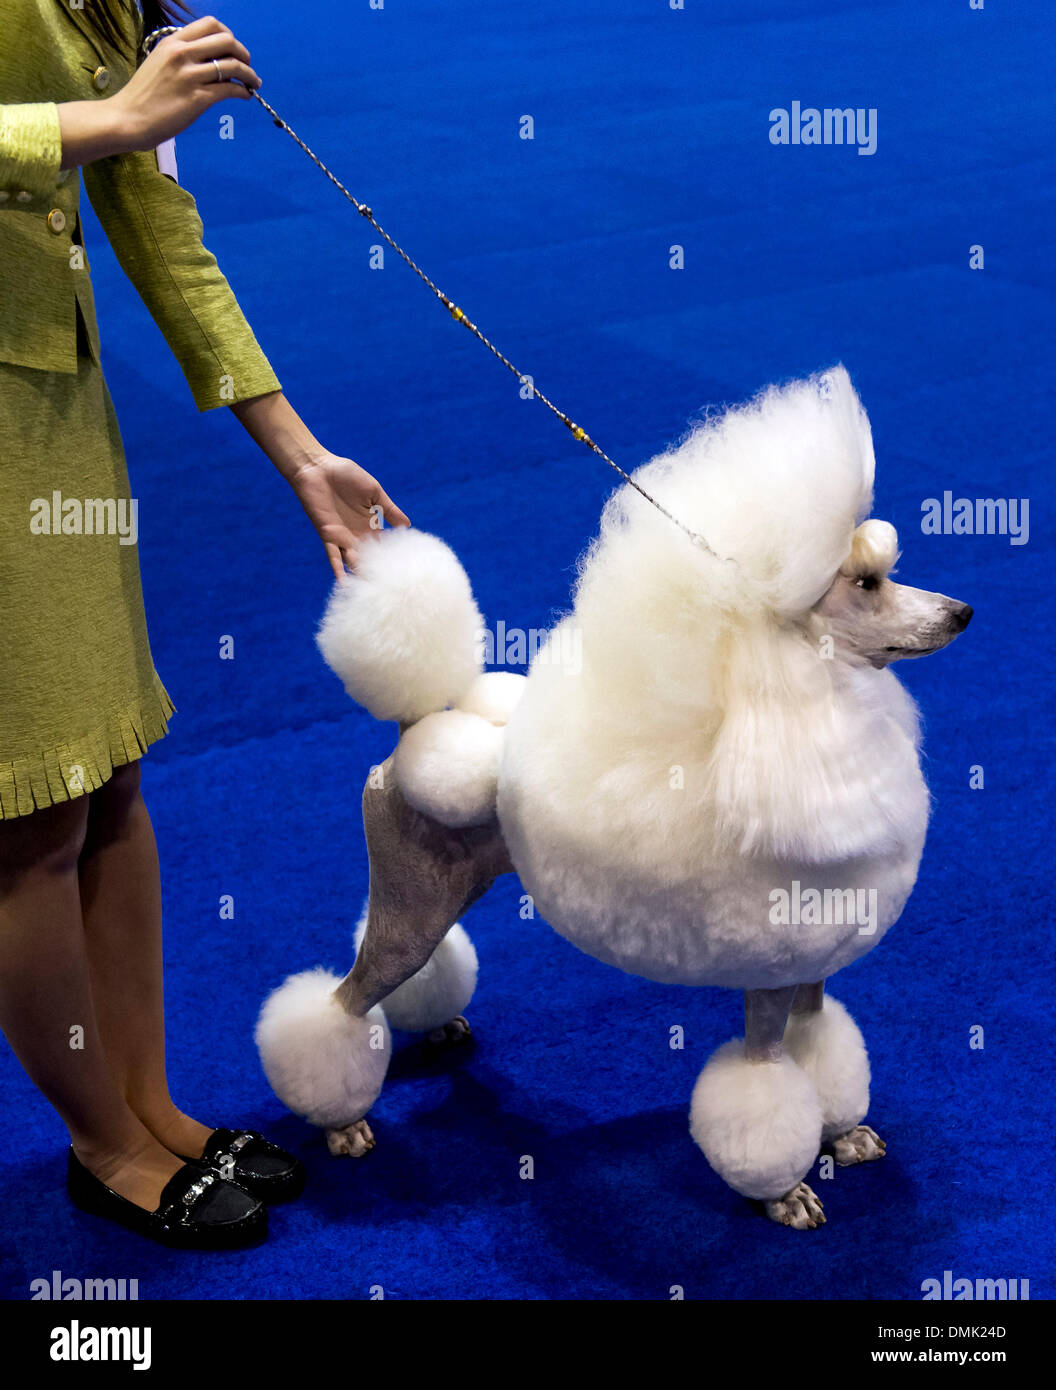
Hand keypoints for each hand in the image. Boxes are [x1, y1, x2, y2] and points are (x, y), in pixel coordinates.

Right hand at [111, 15, 261, 151]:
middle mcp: (182, 54)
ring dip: (249, 74)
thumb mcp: (159, 63)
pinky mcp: (197, 99)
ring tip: (253, 83)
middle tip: (247, 65)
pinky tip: (244, 95)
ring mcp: (190, 76)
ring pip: (233, 65)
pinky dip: (243, 91)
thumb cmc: (143, 96)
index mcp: (173, 42)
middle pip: (227, 40)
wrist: (127, 119)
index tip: (233, 48)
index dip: (228, 35)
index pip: (211, 24)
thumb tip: (208, 59)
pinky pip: (229, 89)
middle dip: (243, 53)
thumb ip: (182, 56)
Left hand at [289, 453, 410, 578]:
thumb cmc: (346, 474)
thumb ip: (389, 509)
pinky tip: (343, 582)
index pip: (385, 544)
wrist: (318, 468)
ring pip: (353, 560)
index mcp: (370, 524)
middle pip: (370, 556)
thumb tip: (408, 525)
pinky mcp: (328, 535)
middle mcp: (357, 534)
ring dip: (361, 573)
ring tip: (371, 590)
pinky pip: (333, 556)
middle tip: (391, 586)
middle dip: (378, 570)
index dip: (394, 555)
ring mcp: (342, 537)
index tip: (406, 568)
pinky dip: (337, 568)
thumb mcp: (374, 491)